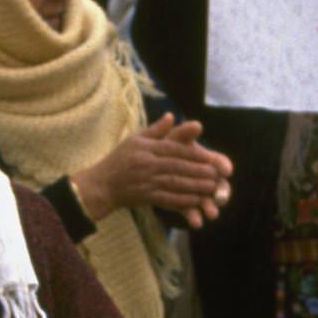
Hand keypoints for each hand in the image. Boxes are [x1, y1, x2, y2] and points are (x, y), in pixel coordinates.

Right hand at [70, 114, 233, 225]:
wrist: (100, 185)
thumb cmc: (118, 160)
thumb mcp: (134, 140)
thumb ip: (155, 130)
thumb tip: (171, 116)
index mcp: (145, 147)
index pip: (174, 148)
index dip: (193, 153)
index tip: (210, 158)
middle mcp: (146, 163)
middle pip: (177, 166)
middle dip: (199, 170)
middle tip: (217, 174)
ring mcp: (145, 181)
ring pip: (175, 183)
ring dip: (195, 186)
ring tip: (212, 188)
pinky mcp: (144, 197)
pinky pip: (166, 199)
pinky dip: (182, 200)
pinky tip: (195, 201)